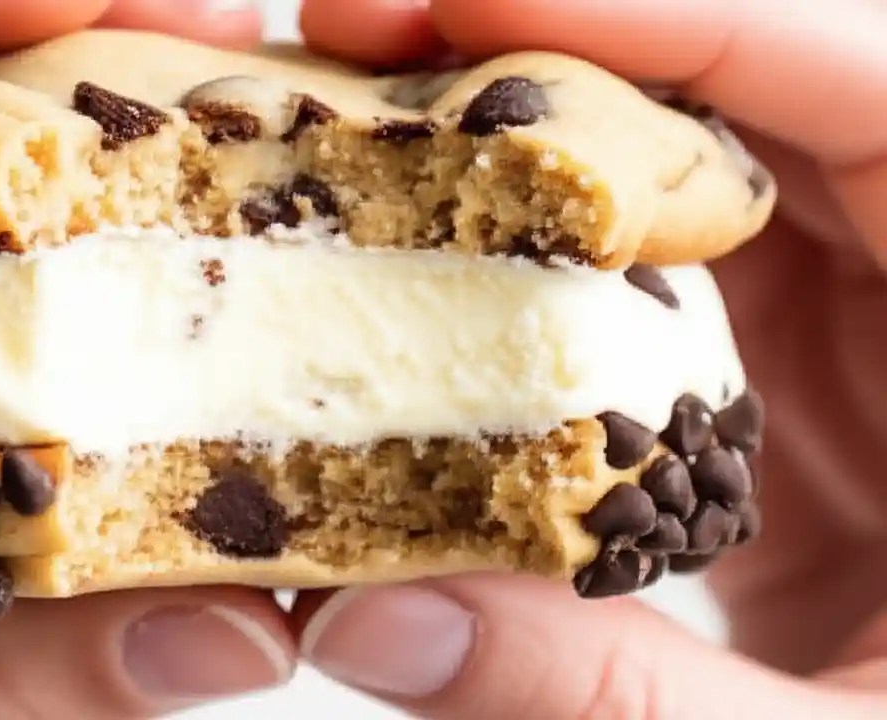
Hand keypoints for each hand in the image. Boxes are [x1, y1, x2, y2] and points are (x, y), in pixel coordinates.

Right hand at [293, 0, 886, 716]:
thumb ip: (614, 695)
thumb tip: (376, 619)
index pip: (869, 84)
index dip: (679, 14)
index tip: (471, 5)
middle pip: (736, 108)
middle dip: (549, 55)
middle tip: (358, 42)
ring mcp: (831, 342)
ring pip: (669, 185)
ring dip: (517, 149)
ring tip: (360, 138)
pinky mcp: (746, 399)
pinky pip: (631, 287)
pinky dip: (520, 263)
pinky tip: (418, 268)